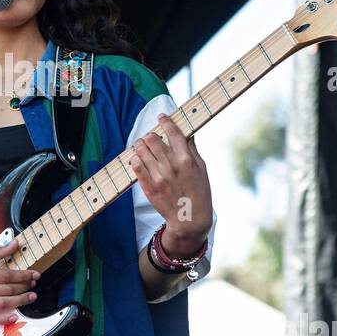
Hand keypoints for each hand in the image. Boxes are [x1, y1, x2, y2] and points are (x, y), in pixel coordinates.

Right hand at [0, 240, 39, 324]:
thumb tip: (14, 244)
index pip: (6, 275)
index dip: (23, 275)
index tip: (34, 274)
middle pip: (6, 289)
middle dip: (24, 287)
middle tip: (34, 285)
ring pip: (1, 304)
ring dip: (19, 301)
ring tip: (30, 297)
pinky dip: (2, 319)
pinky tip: (13, 316)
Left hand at [128, 112, 211, 253]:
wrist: (189, 219)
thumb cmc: (199, 192)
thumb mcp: (201, 168)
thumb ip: (192, 149)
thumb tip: (188, 132)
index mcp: (186, 159)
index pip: (173, 132)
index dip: (165, 121)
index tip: (161, 117)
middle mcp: (171, 166)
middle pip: (152, 139)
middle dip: (150, 135)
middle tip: (150, 137)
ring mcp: (158, 176)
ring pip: (141, 150)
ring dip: (140, 145)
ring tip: (142, 147)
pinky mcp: (148, 186)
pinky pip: (135, 165)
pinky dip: (135, 159)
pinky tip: (139, 159)